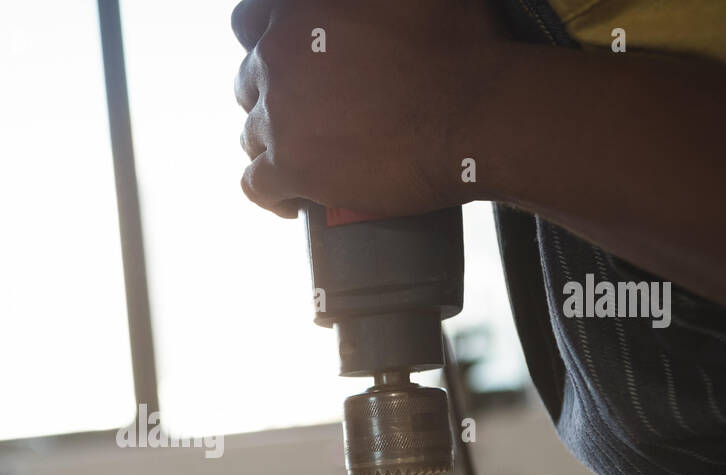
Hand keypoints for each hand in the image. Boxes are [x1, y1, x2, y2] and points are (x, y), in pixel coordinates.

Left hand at [232, 0, 509, 217]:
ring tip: (309, 161)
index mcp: (301, 8)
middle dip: (273, 99)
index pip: (249, 23)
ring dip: (275, 147)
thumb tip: (369, 12)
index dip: (266, 46)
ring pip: (251, 135)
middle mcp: (278, 53)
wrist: (476, 112)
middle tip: (308, 117)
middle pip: (249, 83)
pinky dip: (271, 196)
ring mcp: (279, 112)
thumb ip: (369, 0)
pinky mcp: (289, 166)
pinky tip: (293, 203)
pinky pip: (254, 185)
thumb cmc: (460, 45)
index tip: (290, 66)